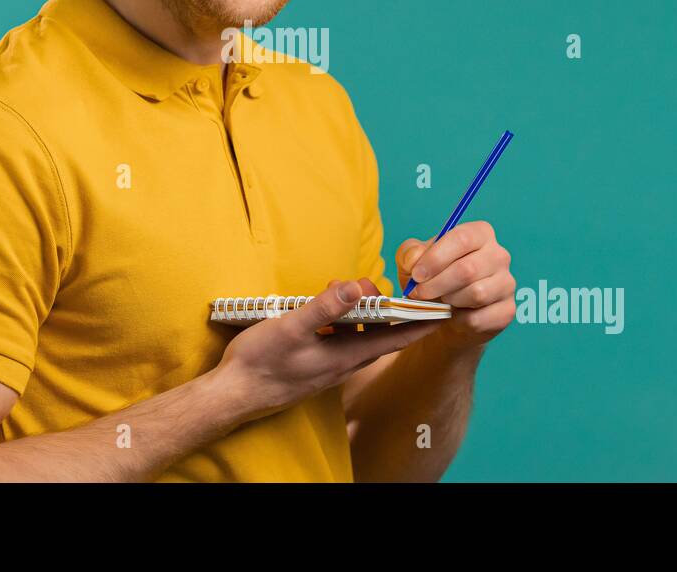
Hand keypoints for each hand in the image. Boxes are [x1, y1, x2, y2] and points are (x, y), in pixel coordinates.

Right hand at [213, 278, 440, 423]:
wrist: (233, 394)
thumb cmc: (260, 363)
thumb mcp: (291, 328)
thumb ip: (324, 307)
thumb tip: (355, 287)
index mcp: (345, 355)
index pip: (395, 338)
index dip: (420, 323)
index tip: (443, 310)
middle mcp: (343, 362)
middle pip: (380, 333)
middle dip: (386, 307)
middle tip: (374, 282)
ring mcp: (329, 364)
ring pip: (360, 335)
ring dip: (363, 312)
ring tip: (349, 288)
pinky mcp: (316, 363)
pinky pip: (342, 339)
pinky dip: (344, 320)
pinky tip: (329, 307)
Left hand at [397, 221, 515, 349]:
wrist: (447, 314)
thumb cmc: (433, 278)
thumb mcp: (414, 262)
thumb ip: (409, 253)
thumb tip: (414, 259)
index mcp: (479, 233)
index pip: (462, 239)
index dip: (436, 258)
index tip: (417, 275)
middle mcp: (499, 255)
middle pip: (467, 269)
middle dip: (437, 284)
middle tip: (419, 293)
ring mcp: (507, 283)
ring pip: (476, 294)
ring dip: (450, 301)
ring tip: (441, 300)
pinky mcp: (507, 310)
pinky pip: (480, 317)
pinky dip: (459, 320)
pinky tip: (455, 315)